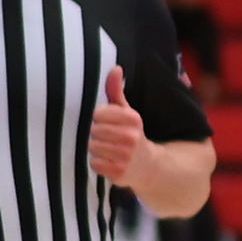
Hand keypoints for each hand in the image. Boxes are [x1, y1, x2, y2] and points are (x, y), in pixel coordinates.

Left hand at [89, 67, 159, 187]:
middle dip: (97, 135)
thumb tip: (115, 68)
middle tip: (108, 138)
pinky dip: (98, 163)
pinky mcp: (119, 172)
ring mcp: (126, 155)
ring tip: (108, 150)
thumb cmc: (131, 134)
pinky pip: (94, 163)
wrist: (148, 165)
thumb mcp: (127, 112)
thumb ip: (117, 91)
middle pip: (94, 131)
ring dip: (97, 150)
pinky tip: (108, 161)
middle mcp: (131, 137)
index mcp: (134, 119)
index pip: (99, 113)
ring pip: (93, 147)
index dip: (100, 119)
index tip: (108, 123)